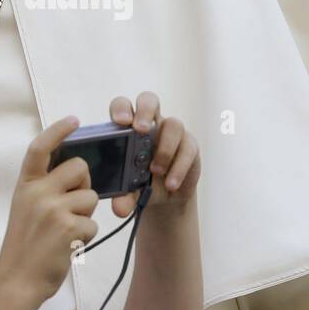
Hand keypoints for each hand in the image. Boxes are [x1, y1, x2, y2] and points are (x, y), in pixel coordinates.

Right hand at [0, 117, 100, 307]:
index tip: (74, 121)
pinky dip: (86, 235)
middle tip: (73, 205)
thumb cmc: (25, 247)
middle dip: (84, 184)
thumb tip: (77, 171)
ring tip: (66, 231)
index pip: (40, 148)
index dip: (58, 131)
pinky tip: (69, 245)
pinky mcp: (69, 227)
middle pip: (80, 167)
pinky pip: (93, 222)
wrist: (17, 282)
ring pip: (90, 196)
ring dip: (85, 214)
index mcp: (25, 185)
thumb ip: (44, 188)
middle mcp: (37, 192)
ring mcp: (53, 209)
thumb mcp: (25, 208)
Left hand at [109, 92, 200, 214]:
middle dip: (144, 111)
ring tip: (155, 171)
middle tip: (139, 130)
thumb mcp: (130, 191)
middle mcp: (151, 123)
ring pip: (173, 124)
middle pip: (149, 100)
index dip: (121, 109)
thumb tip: (118, 209)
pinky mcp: (190, 145)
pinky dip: (178, 167)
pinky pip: (188, 148)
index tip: (120, 122)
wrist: (166, 195)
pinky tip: (171, 184)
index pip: (123, 105)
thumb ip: (124, 198)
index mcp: (128, 127)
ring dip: (164, 148)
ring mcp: (172, 132)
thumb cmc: (140, 184)